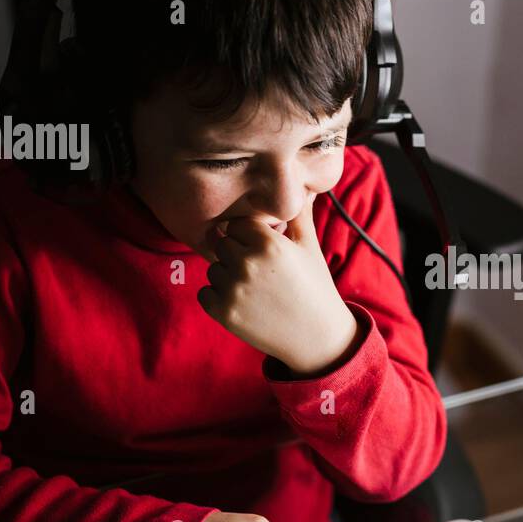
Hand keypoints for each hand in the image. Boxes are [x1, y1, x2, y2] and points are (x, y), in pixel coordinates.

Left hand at [197, 193, 359, 374]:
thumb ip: (298, 213)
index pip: (237, 224)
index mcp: (269, 243)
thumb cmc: (315, 286)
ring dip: (228, 276)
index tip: (264, 251)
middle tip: (262, 273)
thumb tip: (301, 185)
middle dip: (238, 254)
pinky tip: (245, 303)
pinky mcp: (223, 313)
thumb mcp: (310, 246)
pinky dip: (219, 298)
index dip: (249, 236)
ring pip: (214, 268)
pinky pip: (205, 293)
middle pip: (223, 244)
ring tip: (256, 289)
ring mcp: (233, 290)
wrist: (317, 337)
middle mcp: (248, 264)